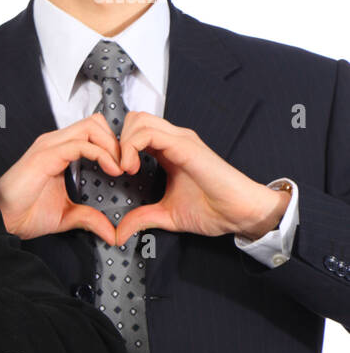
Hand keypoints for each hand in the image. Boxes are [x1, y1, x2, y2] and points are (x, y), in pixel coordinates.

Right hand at [0, 113, 121, 244]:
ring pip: (92, 126)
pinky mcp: (47, 155)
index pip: (93, 132)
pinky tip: (111, 170)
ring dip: (112, 145)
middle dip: (117, 141)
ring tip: (120, 168)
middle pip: (96, 122)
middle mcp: (55, 143)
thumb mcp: (67, 215)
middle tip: (126, 166)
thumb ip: (89, 218)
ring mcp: (50, 146)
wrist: (3, 219)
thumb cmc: (25, 213)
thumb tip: (111, 233)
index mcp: (59, 151)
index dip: (113, 145)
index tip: (126, 169)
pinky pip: (82, 144)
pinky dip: (103, 154)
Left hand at [112, 111, 289, 245]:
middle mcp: (174, 140)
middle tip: (114, 167)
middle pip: (134, 119)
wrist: (241, 213)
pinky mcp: (185, 146)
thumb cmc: (213, 210)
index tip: (112, 171)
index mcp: (168, 151)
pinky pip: (148, 133)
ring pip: (138, 120)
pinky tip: (130, 168)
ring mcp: (180, 140)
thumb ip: (142, 219)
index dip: (117, 146)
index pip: (135, 131)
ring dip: (122, 143)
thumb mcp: (167, 216)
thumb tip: (119, 233)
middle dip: (116, 139)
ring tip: (123, 169)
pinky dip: (131, 147)